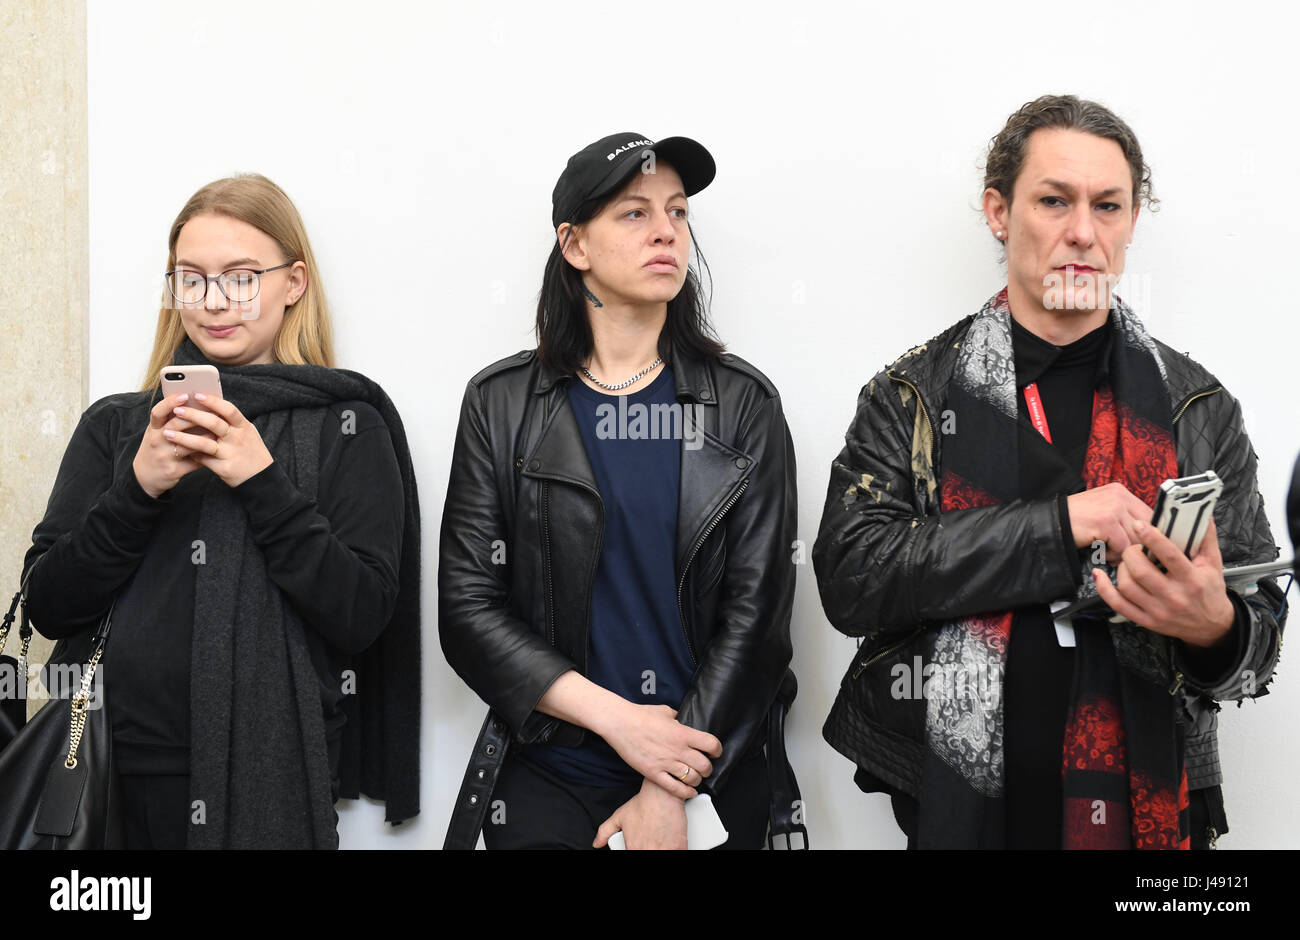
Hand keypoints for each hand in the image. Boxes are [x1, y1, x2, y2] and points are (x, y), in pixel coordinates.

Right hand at [133, 392, 211, 497]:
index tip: (185, 394)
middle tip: (213, 412)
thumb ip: (171, 420)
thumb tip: (196, 402)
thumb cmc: (157, 447)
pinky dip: (206, 456)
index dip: (171, 402)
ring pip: (188, 445)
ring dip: (205, 437)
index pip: (158, 412)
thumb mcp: (157, 432)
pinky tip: (216, 450)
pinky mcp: (174, 470)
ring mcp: (164, 456)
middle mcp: (156, 440)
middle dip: (195, 417)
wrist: (145, 476)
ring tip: (219, 431)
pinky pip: (194, 461)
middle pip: (175, 425)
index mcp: (153, 428)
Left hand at [164, 393, 273, 487]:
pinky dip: (190, 454)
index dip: (213, 401)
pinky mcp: (224, 468)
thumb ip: (231, 422)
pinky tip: (179, 451)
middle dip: (193, 415)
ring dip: (184, 438)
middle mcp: (238, 439)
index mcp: (244, 427)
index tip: (197, 395)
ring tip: (167, 433)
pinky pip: (203, 460)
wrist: (262, 478)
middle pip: (214, 423)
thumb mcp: (248, 433)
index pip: (228, 410)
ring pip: (204, 443)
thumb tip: (210, 406)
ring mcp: (231, 454)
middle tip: (177, 410)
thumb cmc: (251, 451)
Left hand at [593, 778, 686, 849]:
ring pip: (664, 856)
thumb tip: (597, 843)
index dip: (636, 851)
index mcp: (633, 849)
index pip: (632, 857)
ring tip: (660, 844)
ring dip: (662, 850)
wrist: (663, 794)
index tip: (641, 846)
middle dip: (650, 850)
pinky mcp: (680, 846)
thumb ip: (605, 831)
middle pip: (649, 857)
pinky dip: (676, 850)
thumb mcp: (619, 816)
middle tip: (652, 843)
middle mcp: (649, 851)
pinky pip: (680, 854)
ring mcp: (665, 850)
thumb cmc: (643, 803)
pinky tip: (671, 845)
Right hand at [594, 701, 721, 799]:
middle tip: (705, 768)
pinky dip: (685, 792)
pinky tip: (689, 792)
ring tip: (695, 778)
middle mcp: (678, 749)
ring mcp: (666, 763)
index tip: (714, 752)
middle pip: (705, 765)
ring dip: (697, 780)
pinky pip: (675, 788)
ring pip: (692, 778)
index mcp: (683, 733)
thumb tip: (681, 718)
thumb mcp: (665, 711)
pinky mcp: (654, 773)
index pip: (711, 744)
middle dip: (708, 768)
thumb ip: (677, 717)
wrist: (620, 723)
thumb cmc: (641, 715)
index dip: (716, 750)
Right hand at [1067, 482, 1153, 561]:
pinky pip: (1122, 546)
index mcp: (1120, 492)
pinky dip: (1114, 555)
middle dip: (1138, 545)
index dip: (1148, 534)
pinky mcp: (1106, 522)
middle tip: (1126, 554)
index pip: (1149, 514)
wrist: (1051, 522)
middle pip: (1146, 527)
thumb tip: (1145, 535)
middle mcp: (1119, 496)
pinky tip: (1103, 553)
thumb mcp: (1102, 510)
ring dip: (1125, 552)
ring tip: (1111, 554)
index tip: (1142, 547)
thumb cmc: (1076, 520)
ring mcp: (1113, 508)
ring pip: (1136, 538)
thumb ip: (1123, 516)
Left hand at [1091, 516, 1235, 647]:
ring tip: (1129, 561)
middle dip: (1132, 553)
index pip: (1169, 556)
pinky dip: (1104, 588)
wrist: (1211, 625)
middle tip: (1135, 547)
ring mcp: (1158, 610)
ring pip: (1127, 586)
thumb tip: (1202, 514)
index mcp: (1192, 580)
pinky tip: (1100, 575)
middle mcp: (1174, 596)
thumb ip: (1206, 538)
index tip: (1140, 525)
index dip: (1152, 538)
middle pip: (1141, 571)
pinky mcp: (1146, 620)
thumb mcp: (1214, 564)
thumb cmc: (1210, 591)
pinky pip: (1118, 604)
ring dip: (1121, 568)